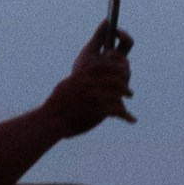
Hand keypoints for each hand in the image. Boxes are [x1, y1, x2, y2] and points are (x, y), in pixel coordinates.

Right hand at [47, 11, 136, 134]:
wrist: (52, 119)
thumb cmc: (56, 103)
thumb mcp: (68, 85)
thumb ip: (80, 79)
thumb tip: (87, 76)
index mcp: (84, 75)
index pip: (105, 65)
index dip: (116, 66)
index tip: (122, 69)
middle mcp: (92, 83)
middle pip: (115, 77)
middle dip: (124, 80)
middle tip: (128, 87)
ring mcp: (97, 96)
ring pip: (119, 92)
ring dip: (126, 93)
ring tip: (129, 95)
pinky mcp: (99, 110)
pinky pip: (117, 110)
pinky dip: (126, 115)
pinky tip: (131, 118)